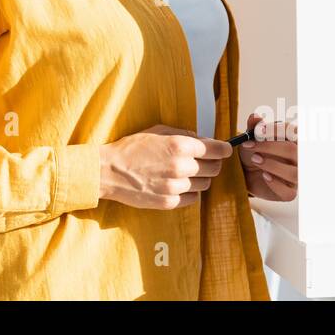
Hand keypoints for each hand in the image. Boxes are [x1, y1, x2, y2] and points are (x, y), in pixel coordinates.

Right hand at [99, 124, 234, 209]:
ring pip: (205, 185)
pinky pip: (193, 198)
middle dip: (212, 163)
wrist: (109, 172)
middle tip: (204, 161)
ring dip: (200, 178)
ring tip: (187, 173)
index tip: (226, 150)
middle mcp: (181, 167)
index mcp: (180, 146)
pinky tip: (179, 184)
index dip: (224, 149)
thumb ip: (182, 134)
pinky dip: (190, 191)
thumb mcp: (156, 131)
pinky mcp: (169, 202)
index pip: (216, 150)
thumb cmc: (130, 148)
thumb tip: (201, 139)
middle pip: (214, 168)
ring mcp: (176, 187)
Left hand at [239, 113, 296, 201]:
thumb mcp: (251, 138)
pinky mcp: (289, 193)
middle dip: (270, 147)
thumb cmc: (253, 152)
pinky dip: (276, 183)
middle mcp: (298, 159)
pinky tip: (264, 175)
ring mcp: (295, 176)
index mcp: (293, 141)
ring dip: (273, 165)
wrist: (245, 173)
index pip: (293, 132)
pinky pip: (289, 192)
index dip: (277, 130)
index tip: (258, 130)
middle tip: (250, 145)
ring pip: (294, 173)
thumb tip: (255, 117)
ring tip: (255, 159)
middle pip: (294, 151)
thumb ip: (254, 127)